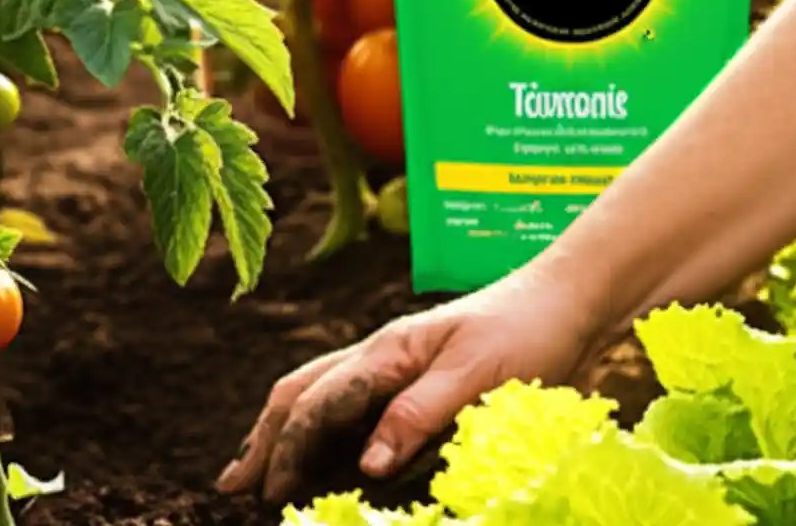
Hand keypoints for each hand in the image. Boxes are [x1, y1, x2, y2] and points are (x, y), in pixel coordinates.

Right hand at [214, 267, 606, 502]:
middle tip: (230, 485)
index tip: (268, 494)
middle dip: (262, 439)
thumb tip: (367, 466)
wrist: (565, 301)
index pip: (319, 404)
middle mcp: (378, 356)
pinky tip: (314, 451)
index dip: (289, 450)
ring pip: (315, 397)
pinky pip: (347, 406)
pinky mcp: (410, 379)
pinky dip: (317, 431)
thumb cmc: (526, 333)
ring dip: (280, 434)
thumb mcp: (476, 377)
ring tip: (252, 470)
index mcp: (386, 352)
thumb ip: (418, 415)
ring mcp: (391, 365)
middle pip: (299, 394)